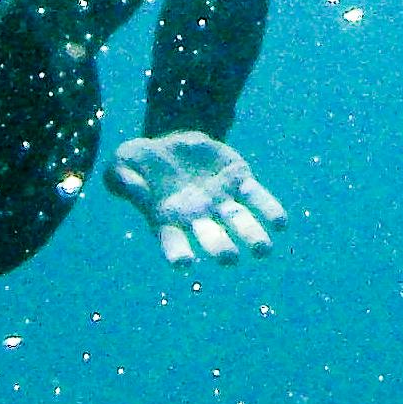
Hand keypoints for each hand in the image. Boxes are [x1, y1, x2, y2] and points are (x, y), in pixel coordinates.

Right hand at [103, 132, 285, 266]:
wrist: (172, 140)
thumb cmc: (141, 161)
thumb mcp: (122, 162)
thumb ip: (122, 178)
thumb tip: (135, 189)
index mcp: (167, 219)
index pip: (172, 241)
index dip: (177, 252)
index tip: (184, 262)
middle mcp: (197, 216)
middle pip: (211, 236)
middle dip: (220, 247)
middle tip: (229, 258)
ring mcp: (220, 200)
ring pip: (239, 221)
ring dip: (252, 236)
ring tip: (263, 250)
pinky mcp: (238, 181)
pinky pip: (256, 197)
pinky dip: (269, 210)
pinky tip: (280, 223)